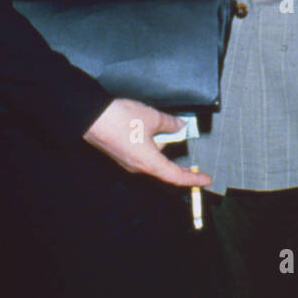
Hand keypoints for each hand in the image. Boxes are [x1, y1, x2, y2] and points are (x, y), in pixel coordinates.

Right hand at [82, 98, 210, 186]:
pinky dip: (153, 145)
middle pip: (164, 169)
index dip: (192, 179)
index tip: (206, 180)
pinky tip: (153, 130)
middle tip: (193, 164)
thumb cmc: (122, 120)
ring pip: (153, 159)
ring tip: (169, 131)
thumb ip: (170, 123)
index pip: (176, 176)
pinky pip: (143, 154)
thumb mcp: (152, 118)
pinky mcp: (121, 154)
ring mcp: (128, 162)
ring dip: (164, 148)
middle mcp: (139, 167)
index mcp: (149, 163)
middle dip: (179, 165)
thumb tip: (180, 126)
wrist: (92, 117)